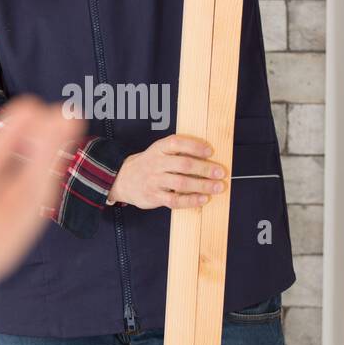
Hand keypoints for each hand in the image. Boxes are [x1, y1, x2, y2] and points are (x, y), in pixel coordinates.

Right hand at [108, 135, 227, 210]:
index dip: (195, 146)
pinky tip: (203, 199)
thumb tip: (207, 155)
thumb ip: (178, 152)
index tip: (210, 151)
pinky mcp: (155, 196)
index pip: (177, 143)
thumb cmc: (148, 165)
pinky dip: (191, 200)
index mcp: (159, 148)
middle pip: (183, 164)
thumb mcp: (158, 152)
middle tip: (220, 172)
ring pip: (181, 183)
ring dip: (202, 185)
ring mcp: (155, 181)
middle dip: (205, 168)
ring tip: (217, 187)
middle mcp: (157, 163)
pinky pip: (175, 200)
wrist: (123, 180)